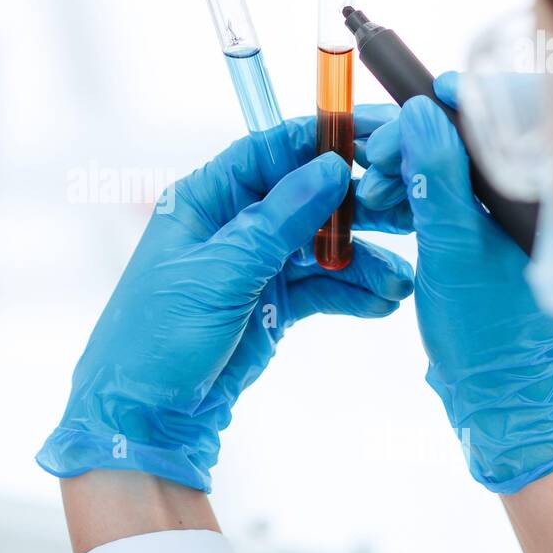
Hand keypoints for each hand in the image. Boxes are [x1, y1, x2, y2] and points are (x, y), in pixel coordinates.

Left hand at [37, 111, 414, 492]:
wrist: (146, 417)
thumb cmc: (156, 337)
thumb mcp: (219, 274)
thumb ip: (277, 222)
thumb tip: (329, 167)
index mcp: (204, 200)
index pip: (270, 151)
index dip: (322, 139)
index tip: (376, 135)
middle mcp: (233, 224)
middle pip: (307, 194)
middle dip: (358, 203)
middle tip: (406, 209)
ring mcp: (256, 264)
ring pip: (323, 244)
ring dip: (364, 259)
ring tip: (400, 280)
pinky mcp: (274, 303)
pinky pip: (324, 286)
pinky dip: (354, 292)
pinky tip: (384, 301)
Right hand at [357, 72, 552, 492]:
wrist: (503, 402)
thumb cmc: (488, 336)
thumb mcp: (453, 251)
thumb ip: (439, 178)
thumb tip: (423, 113)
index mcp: (543, 195)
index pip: (506, 118)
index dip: (455, 102)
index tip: (406, 107)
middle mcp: (534, 200)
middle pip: (474, 138)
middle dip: (417, 140)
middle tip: (374, 162)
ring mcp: (512, 221)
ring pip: (457, 167)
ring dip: (410, 167)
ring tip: (374, 189)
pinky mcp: (491, 240)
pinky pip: (453, 196)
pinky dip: (418, 193)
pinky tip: (387, 201)